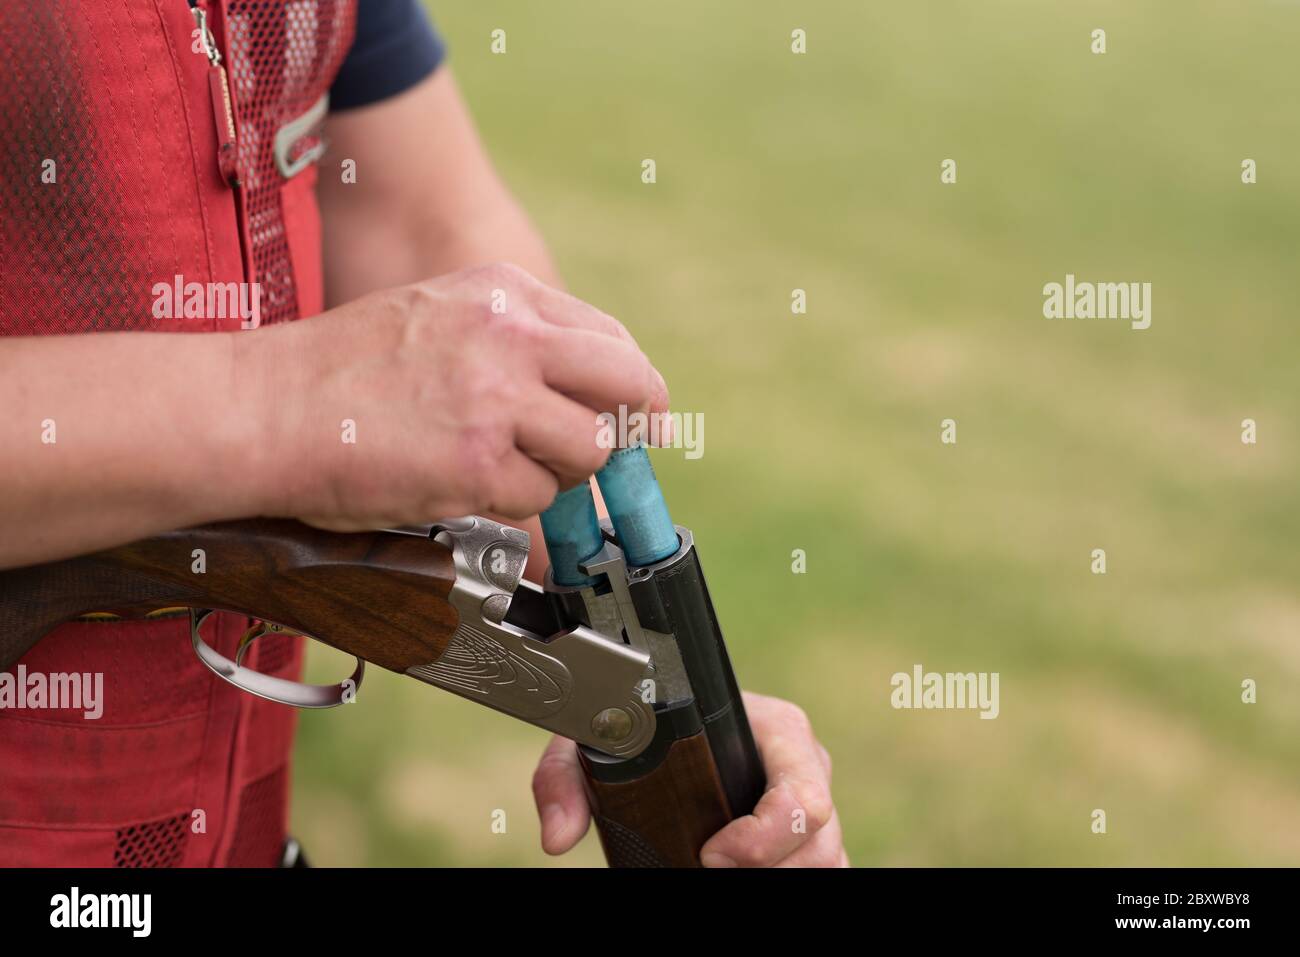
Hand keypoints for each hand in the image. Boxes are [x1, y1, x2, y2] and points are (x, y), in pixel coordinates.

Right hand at [240, 263, 668, 528]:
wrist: (266, 407)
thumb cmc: (342, 369)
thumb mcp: (439, 313)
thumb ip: (511, 337)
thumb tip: (579, 386)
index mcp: (506, 293)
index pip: (612, 341)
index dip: (628, 388)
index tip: (629, 416)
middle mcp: (514, 338)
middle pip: (630, 386)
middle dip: (630, 428)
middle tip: (609, 453)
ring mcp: (499, 400)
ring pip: (592, 450)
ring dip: (561, 472)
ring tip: (504, 467)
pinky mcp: (479, 463)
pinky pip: (537, 498)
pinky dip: (510, 503)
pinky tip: (461, 483)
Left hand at [532, 690, 847, 866]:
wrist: (671, 724)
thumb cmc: (644, 728)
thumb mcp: (599, 739)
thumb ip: (564, 775)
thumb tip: (557, 835)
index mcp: (776, 730)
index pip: (803, 795)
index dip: (761, 838)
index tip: (709, 855)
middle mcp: (806, 766)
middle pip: (821, 841)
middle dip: (768, 869)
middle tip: (707, 868)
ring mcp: (814, 804)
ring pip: (829, 862)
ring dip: (782, 880)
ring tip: (722, 876)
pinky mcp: (810, 836)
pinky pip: (827, 869)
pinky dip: (793, 882)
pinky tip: (751, 880)